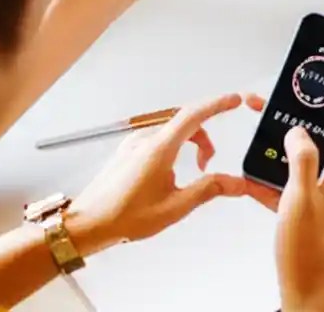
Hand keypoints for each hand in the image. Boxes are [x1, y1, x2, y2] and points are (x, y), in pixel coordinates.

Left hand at [66, 93, 272, 253]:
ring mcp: (133, 144)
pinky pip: (158, 139)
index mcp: (158, 149)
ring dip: (188, 145)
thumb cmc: (123, 216)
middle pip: (185, 124)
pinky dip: (173, 148)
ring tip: (188, 174)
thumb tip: (235, 183)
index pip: (193, 115)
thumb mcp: (174, 207)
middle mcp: (144, 140)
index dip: (217, 105)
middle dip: (204, 140)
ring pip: (172, 132)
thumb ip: (208, 190)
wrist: (88, 224)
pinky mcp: (127, 151)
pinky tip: (170, 172)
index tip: (234, 100)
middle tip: (208, 165)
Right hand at [275, 95, 323, 311]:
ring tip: (269, 137)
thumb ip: (302, 160)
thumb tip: (301, 132)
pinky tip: (256, 180)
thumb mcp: (301, 198)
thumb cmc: (311, 253)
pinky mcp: (313, 214)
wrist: (310, 293)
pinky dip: (277, 181)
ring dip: (289, 150)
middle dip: (313, 119)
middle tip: (298, 102)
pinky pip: (296, 187)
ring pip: (309, 162)